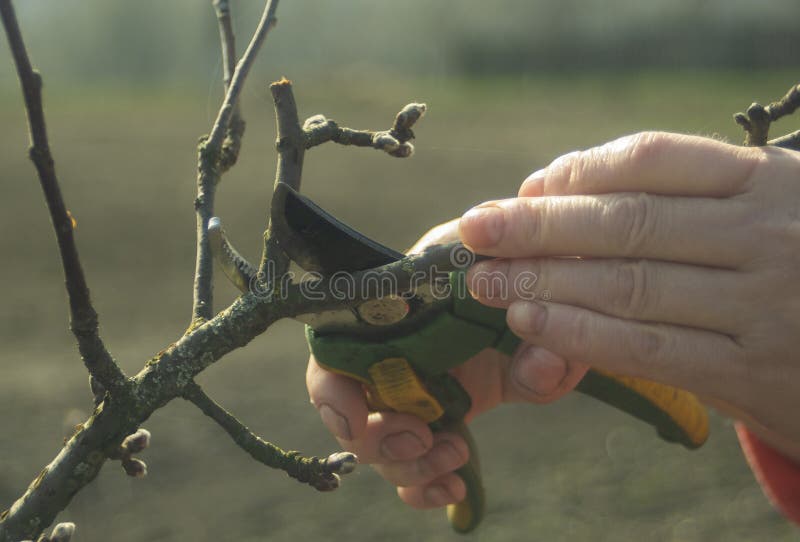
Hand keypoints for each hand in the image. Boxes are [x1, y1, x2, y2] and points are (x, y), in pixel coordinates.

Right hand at [306, 220, 588, 508]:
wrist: (526, 294)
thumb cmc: (494, 269)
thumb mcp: (494, 265)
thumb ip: (501, 270)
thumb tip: (535, 339)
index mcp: (383, 326)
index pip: (330, 362)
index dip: (332, 398)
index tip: (356, 418)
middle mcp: (386, 366)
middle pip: (349, 422)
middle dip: (378, 441)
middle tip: (423, 438)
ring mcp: (411, 402)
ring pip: (382, 455)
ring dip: (409, 468)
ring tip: (455, 457)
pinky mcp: (440, 429)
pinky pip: (414, 474)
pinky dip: (425, 489)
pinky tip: (455, 487)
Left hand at [459, 132, 799, 461]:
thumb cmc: (794, 259)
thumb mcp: (762, 206)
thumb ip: (678, 191)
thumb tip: (556, 181)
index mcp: (763, 182)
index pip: (651, 161)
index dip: (576, 173)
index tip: (524, 190)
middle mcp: (764, 236)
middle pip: (627, 222)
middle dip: (539, 227)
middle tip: (477, 231)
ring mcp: (761, 306)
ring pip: (629, 286)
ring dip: (546, 282)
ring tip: (487, 281)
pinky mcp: (750, 373)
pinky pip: (646, 349)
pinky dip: (581, 335)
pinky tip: (532, 324)